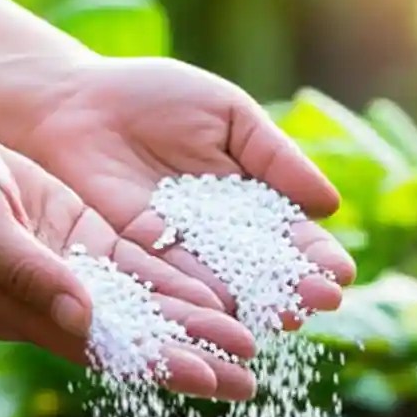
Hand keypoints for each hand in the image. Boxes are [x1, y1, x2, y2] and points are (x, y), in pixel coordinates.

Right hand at [0, 120, 256, 399]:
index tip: (210, 379)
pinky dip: (176, 284)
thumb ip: (27, 269)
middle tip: (250, 384)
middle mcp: (57, 304)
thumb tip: (82, 314)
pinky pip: (139, 270)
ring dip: (196, 327)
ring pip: (146, 309)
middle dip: (194, 359)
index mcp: (27, 312)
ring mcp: (73, 275)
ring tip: (249, 345)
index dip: (160, 364)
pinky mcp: (83, 242)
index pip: (107, 349)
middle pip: (138, 340)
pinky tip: (216, 295)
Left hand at [12, 57, 356, 326]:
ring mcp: (179, 250)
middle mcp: (218, 234)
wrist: (75, 103)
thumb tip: (328, 204)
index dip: (315, 253)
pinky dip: (200, 297)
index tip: (341, 272)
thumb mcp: (228, 115)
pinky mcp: (137, 258)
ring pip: (224, 283)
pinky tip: (228, 311)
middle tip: (324, 303)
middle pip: (264, 267)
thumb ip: (274, 157)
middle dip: (295, 286)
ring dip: (257, 303)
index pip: (290, 233)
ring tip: (288, 319)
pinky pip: (173, 280)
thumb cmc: (154, 97)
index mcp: (248, 197)